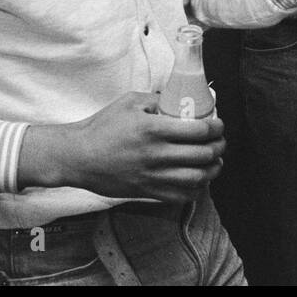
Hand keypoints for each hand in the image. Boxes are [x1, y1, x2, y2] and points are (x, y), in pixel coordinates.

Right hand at [19, 92, 225, 203]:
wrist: (77, 156)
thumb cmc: (102, 127)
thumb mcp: (130, 102)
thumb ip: (158, 99)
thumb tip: (181, 100)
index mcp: (153, 129)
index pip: (198, 130)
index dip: (216, 128)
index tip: (218, 125)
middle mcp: (155, 155)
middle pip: (203, 155)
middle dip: (218, 147)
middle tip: (219, 142)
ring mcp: (152, 176)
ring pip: (196, 178)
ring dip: (213, 169)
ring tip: (216, 161)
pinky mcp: (146, 192)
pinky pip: (180, 196)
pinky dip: (196, 189)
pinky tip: (199, 180)